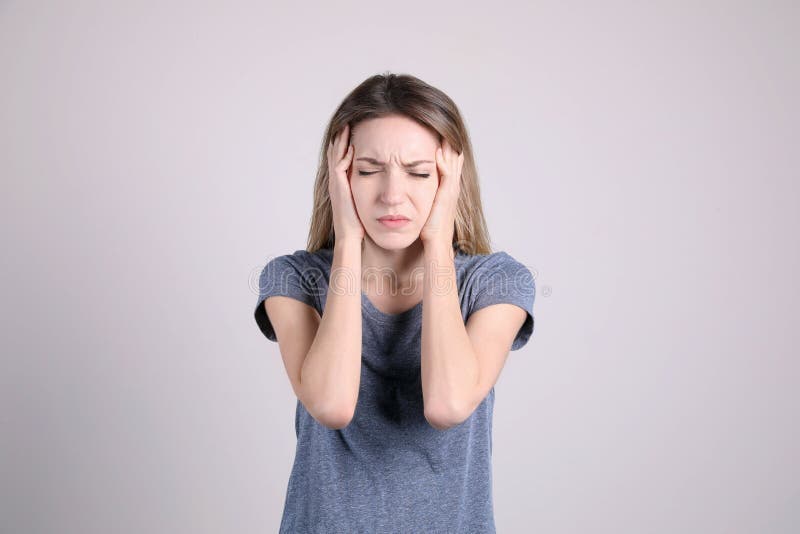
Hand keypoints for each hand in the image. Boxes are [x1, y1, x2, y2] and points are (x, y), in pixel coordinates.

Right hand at [327, 123, 364, 242]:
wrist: (351, 236)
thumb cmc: (359, 224)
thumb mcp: (363, 202)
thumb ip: (367, 190)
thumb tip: (379, 184)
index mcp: (342, 184)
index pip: (341, 159)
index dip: (345, 145)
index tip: (353, 132)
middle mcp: (337, 182)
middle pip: (335, 153)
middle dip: (341, 138)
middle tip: (347, 123)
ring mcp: (336, 184)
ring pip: (336, 156)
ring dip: (341, 141)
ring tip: (346, 127)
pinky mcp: (339, 188)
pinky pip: (340, 166)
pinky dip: (344, 155)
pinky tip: (352, 146)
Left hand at [420, 138, 463, 252]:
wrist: (436, 246)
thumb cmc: (430, 231)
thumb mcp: (429, 209)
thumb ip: (426, 197)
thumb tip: (415, 188)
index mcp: (448, 190)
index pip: (449, 164)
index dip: (446, 150)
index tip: (440, 135)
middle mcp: (451, 188)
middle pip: (454, 160)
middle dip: (449, 144)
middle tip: (445, 126)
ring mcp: (450, 192)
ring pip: (452, 164)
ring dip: (449, 148)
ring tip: (444, 132)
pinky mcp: (446, 197)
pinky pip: (446, 176)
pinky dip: (443, 163)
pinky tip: (438, 152)